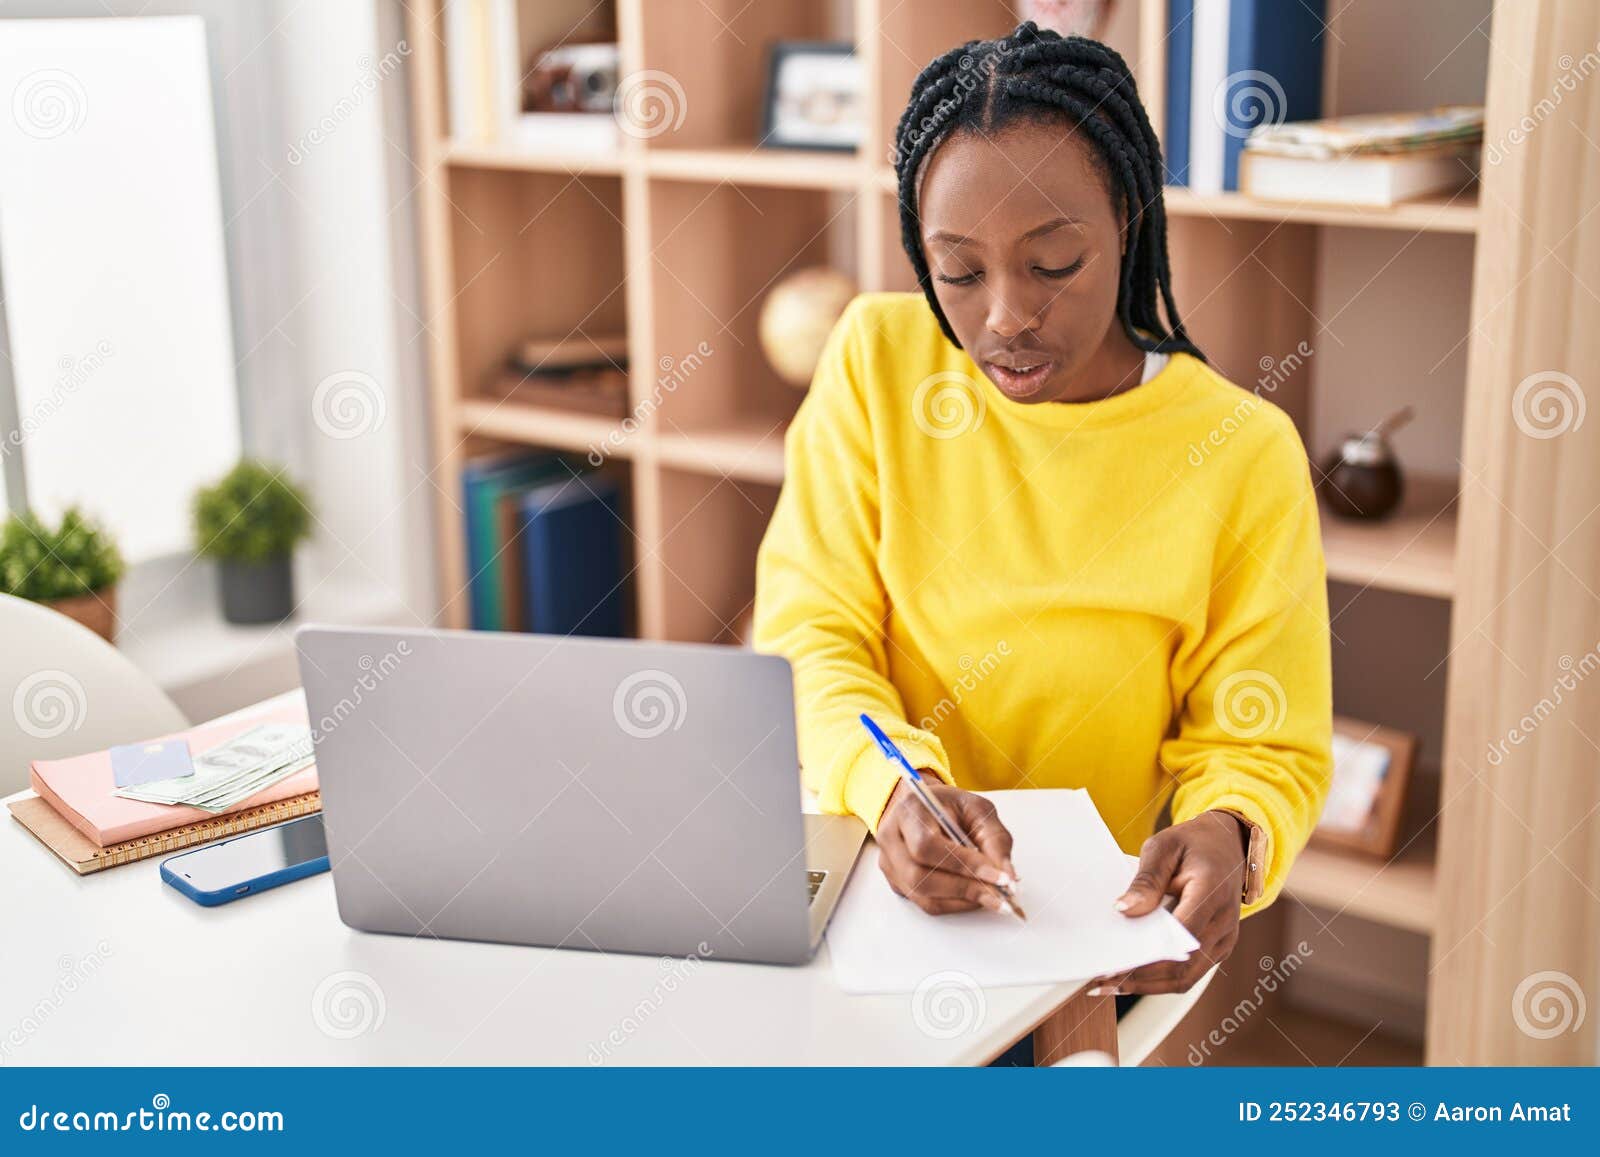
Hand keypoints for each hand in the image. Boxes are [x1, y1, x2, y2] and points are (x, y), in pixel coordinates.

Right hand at [877, 778, 1016, 914]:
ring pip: (921, 894)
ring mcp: (889, 862)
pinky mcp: (896, 882)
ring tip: (991, 897)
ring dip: (961, 900)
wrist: (927, 808)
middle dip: (964, 888)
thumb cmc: (951, 807)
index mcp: (909, 810)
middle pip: (918, 875)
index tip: (999, 878)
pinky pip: (924, 903)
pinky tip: (973, 897)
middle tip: (998, 894)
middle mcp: (891, 837)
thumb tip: (1007, 877)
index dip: (963, 865)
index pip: (927, 845)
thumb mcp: (978, 810)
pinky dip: (954, 904)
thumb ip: (995, 840)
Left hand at [1089, 811, 1246, 995]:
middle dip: (1139, 979)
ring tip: (1109, 985)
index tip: (1113, 965)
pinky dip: (1160, 980)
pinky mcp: (1218, 948)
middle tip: (1100, 981)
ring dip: (1147, 986)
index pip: (1179, 935)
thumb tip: (1124, 909)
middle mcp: (1224, 923)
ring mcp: (1224, 939)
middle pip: (1181, 966)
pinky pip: (1190, 973)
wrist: (1228, 845)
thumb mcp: (1164, 846)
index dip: (1146, 956)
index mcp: (1212, 893)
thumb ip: (1147, 879)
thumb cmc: (1194, 844)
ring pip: (1185, 978)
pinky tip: (1132, 978)